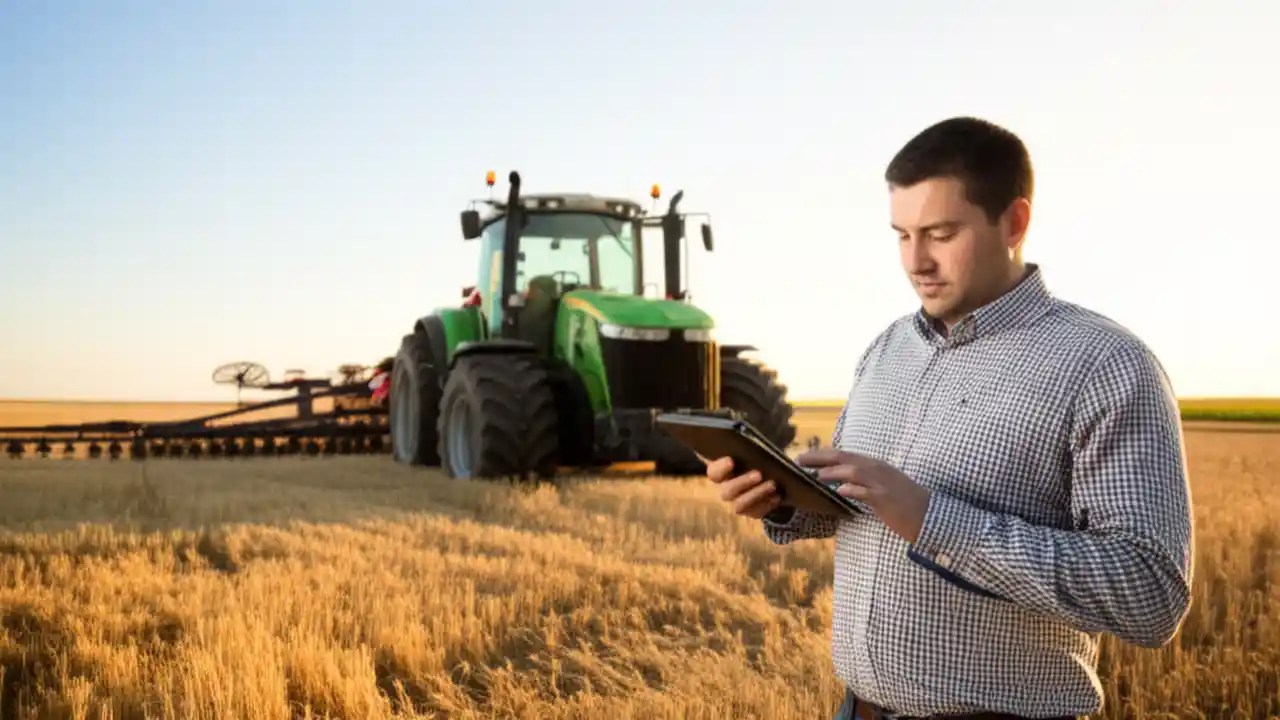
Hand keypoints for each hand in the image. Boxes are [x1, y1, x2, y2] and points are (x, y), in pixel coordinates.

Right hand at [704, 457, 783, 518]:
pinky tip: (777, 496)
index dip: (720, 468)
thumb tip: (758, 449)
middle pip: (727, 491)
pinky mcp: (750, 512)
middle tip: (759, 474)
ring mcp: (736, 503)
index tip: (731, 460)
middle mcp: (726, 489)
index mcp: (721, 472)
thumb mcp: (753, 452)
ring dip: (756, 494)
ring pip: (739, 505)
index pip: (713, 472)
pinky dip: (767, 504)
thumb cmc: (756, 459)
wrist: (769, 475)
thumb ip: (752, 451)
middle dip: (743, 482)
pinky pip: (755, 513)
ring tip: (772, 484)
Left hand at [796, 448, 930, 542]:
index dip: (822, 454)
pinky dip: (853, 490)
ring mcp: (881, 483)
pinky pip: (866, 492)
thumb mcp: (880, 485)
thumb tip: (838, 484)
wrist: (928, 513)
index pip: (843, 454)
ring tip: (815, 475)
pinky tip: (840, 491)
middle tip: (799, 460)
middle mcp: (876, 469)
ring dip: (833, 472)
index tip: (803, 457)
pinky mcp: (885, 498)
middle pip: (843, 458)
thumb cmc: (903, 501)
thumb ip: (861, 481)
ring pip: (853, 471)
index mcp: (873, 464)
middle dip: (819, 458)